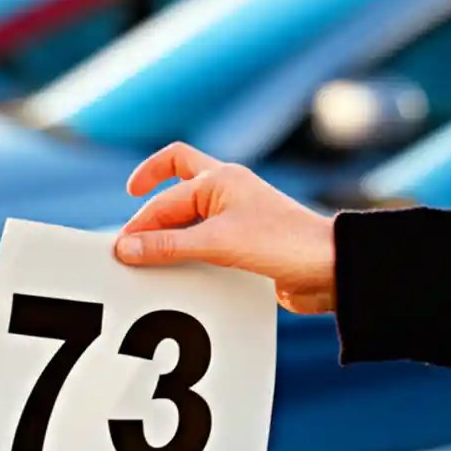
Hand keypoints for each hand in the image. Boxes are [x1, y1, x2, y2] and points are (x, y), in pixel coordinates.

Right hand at [114, 142, 336, 313]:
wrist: (330, 269)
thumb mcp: (218, 244)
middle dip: (149, 206)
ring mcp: (236, 215)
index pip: (165, 198)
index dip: (139, 224)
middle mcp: (226, 191)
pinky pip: (204, 241)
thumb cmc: (283, 244)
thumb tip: (124, 248)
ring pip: (189, 215)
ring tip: (148, 257)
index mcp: (220, 179)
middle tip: (127, 239)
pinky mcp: (243, 242)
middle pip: (174, 183)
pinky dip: (186, 252)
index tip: (120, 251)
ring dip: (168, 232)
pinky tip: (178, 271)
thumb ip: (168, 246)